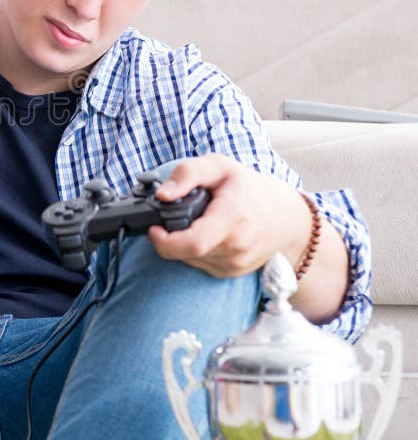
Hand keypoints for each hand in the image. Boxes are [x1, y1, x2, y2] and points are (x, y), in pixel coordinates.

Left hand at [147, 154, 311, 277]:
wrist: (286, 217)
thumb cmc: (249, 187)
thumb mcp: (219, 166)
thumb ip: (187, 174)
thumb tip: (162, 195)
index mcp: (233, 218)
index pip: (192, 243)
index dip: (165, 241)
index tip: (154, 228)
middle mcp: (236, 246)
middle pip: (186, 252)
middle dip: (170, 238)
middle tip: (170, 220)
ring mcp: (235, 263)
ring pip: (191, 259)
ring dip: (182, 244)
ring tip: (195, 222)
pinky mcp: (232, 272)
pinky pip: (201, 265)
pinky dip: (194, 251)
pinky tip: (205, 234)